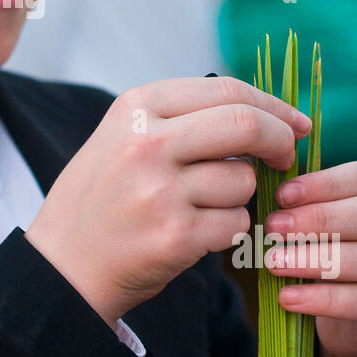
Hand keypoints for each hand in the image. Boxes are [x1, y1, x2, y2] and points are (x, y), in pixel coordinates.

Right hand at [24, 75, 311, 325]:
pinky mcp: (175, 236)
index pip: (226, 90)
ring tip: (200, 207)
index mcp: (136, 108)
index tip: (295, 123)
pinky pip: (234, 224)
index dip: (273, 106)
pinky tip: (193, 234)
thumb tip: (264, 111)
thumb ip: (183, 118)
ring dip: (239, 197)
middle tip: (285, 158)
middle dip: (279, 142)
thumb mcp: (124, 137)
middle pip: (246, 126)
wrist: (61, 266)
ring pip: (244, 182)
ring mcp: (161, 191)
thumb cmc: (101, 199)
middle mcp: (147, 143)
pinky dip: (226, 230)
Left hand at [262, 159, 356, 356]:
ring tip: (274, 262)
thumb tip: (276, 193)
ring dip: (319, 259)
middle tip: (273, 227)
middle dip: (321, 219)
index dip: (326, 184)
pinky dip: (324, 300)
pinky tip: (288, 297)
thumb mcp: (337, 218)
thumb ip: (315, 200)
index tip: (282, 195)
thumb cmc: (345, 247)